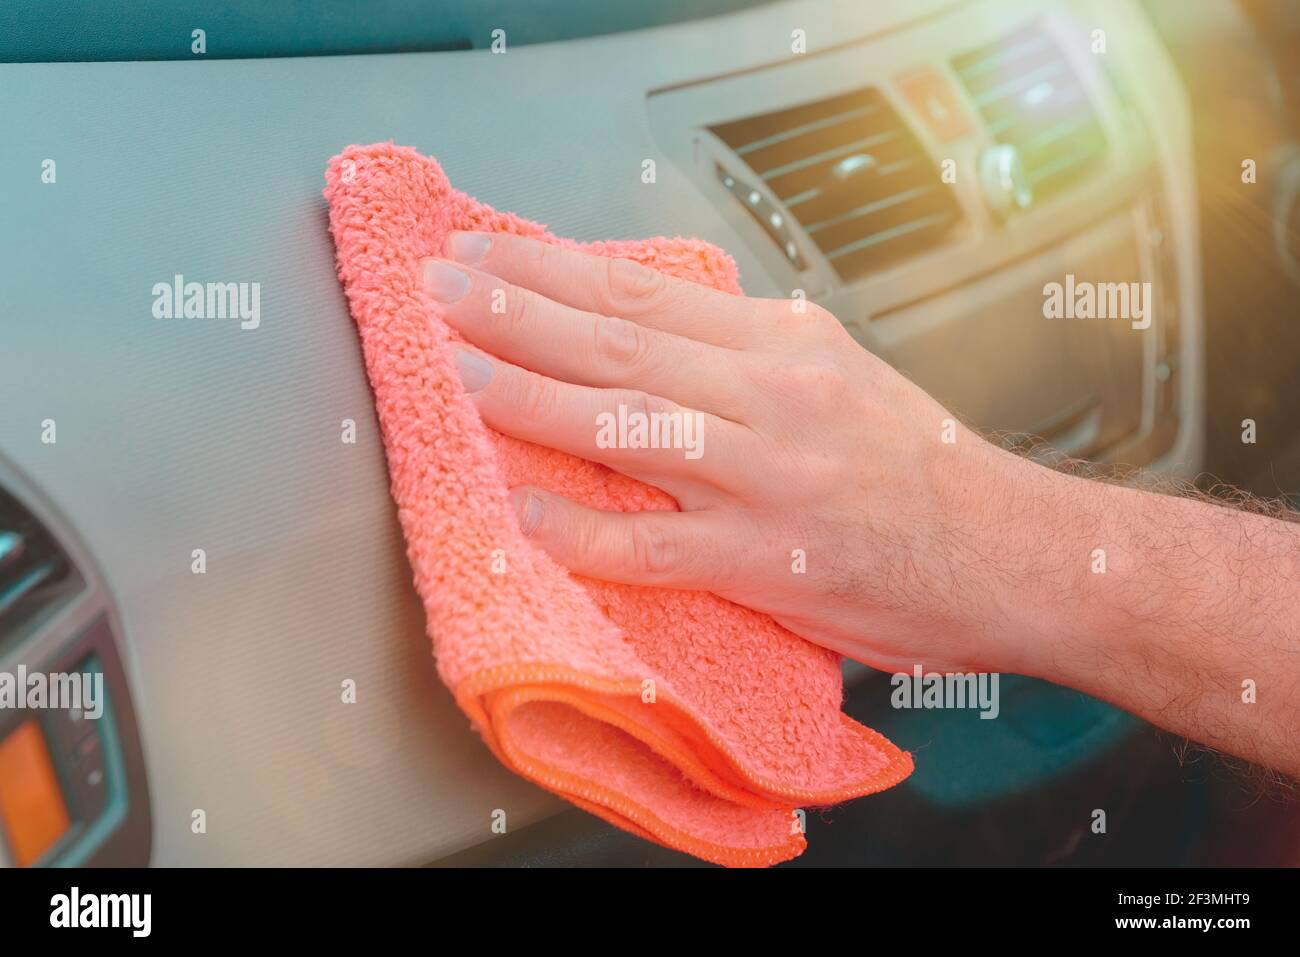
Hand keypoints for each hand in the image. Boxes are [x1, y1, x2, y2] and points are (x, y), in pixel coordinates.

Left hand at [419, 232, 1054, 674]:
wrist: (1008, 550)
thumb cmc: (917, 465)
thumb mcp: (837, 372)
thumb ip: (743, 351)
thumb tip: (647, 327)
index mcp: (783, 343)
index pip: (644, 291)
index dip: (553, 269)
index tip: (485, 253)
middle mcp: (771, 396)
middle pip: (622, 342)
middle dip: (519, 312)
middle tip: (441, 290)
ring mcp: (766, 478)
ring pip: (629, 425)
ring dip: (534, 396)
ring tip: (461, 371)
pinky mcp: (768, 561)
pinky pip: (656, 545)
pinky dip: (586, 530)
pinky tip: (527, 511)